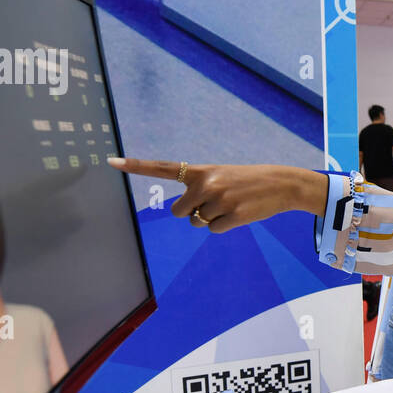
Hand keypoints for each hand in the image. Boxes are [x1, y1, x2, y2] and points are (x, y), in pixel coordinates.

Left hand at [108, 158, 327, 232]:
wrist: (281, 183)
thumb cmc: (247, 181)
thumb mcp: (221, 175)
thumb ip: (199, 188)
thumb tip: (186, 215)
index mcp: (201, 170)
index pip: (162, 168)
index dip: (135, 166)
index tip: (110, 161)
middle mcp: (206, 184)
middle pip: (179, 213)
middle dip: (192, 213)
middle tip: (215, 203)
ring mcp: (219, 200)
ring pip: (197, 224)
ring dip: (211, 220)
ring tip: (231, 206)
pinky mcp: (231, 216)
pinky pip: (213, 231)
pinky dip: (224, 227)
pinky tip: (239, 214)